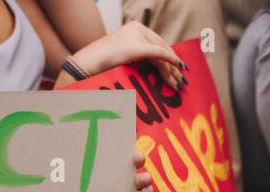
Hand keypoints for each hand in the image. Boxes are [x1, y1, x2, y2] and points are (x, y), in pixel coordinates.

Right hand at [72, 21, 186, 88]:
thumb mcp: (126, 56)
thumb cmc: (104, 65)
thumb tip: (160, 68)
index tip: (179, 70)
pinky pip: (159, 54)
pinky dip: (171, 61)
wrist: (87, 65)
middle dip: (173, 65)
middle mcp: (137, 28)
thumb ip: (141, 57)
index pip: (158, 43)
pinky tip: (179, 69)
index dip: (170, 57)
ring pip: (162, 52)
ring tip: (178, 84)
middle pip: (162, 47)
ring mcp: (136, 35)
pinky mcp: (136, 46)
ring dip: (172, 69)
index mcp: (134, 28)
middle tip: (181, 81)